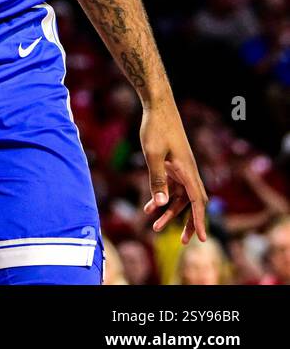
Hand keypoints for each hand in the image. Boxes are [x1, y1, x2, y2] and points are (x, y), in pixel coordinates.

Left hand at [140, 101, 207, 243]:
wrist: (157, 107)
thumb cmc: (155, 128)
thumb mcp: (153, 155)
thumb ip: (157, 179)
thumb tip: (161, 204)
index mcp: (188, 171)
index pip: (198, 201)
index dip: (199, 220)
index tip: (200, 238)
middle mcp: (188, 171)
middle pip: (192, 203)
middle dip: (187, 222)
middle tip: (181, 242)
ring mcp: (181, 168)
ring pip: (179, 196)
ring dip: (169, 212)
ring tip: (155, 227)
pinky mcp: (173, 164)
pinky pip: (170, 187)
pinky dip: (161, 198)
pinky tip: (148, 208)